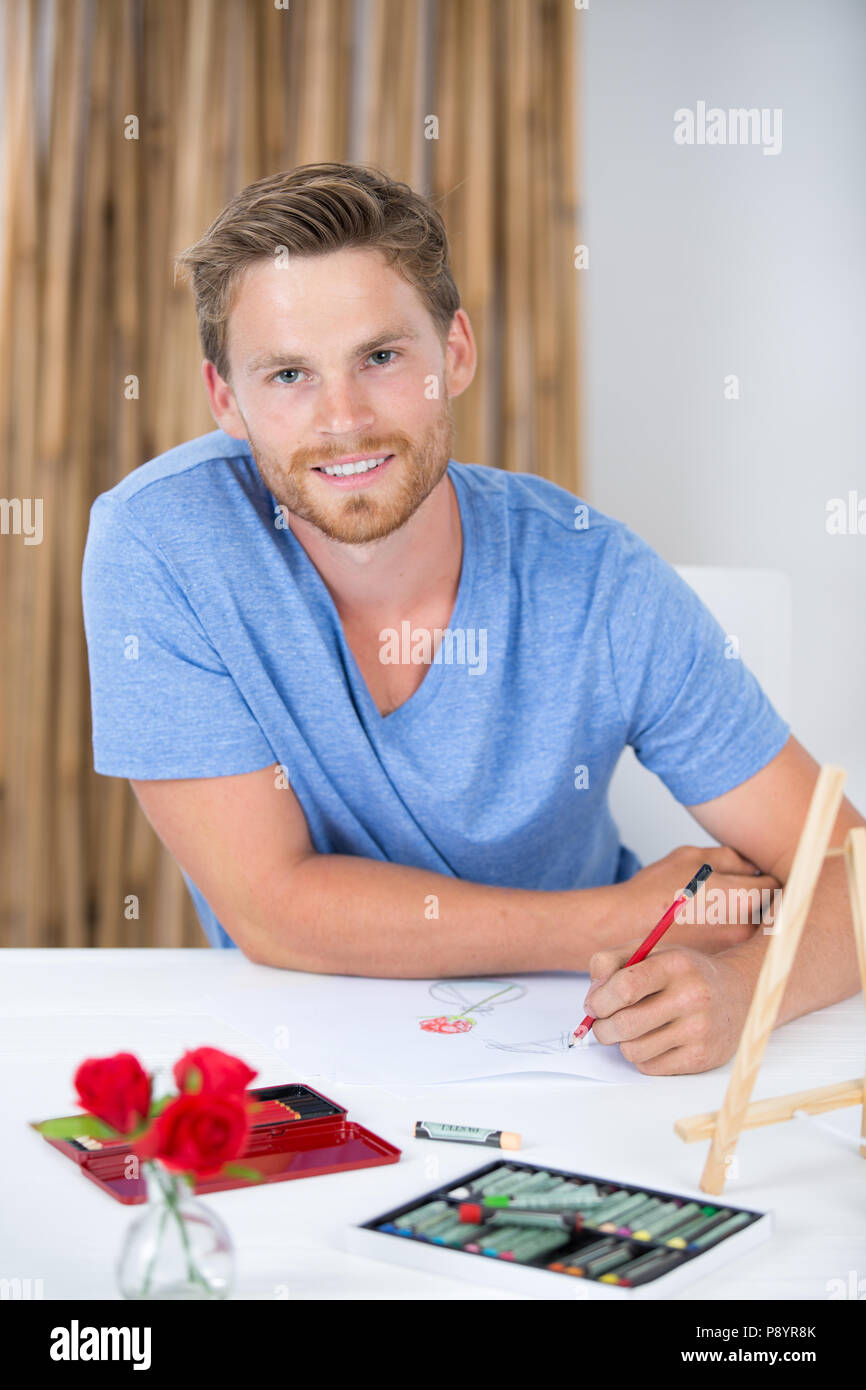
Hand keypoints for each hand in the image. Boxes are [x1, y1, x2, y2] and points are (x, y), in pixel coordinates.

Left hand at [582, 939, 752, 1074]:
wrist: (738, 994)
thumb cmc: (683, 973)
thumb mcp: (649, 952)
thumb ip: (611, 962)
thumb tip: (591, 998)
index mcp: (675, 965)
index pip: (624, 987)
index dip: (599, 1000)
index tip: (593, 1005)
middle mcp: (691, 997)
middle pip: (624, 1024)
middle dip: (602, 1028)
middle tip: (603, 1024)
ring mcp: (699, 1030)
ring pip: (633, 1051)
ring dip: (623, 1043)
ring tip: (633, 1030)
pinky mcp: (701, 1058)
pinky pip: (650, 1067)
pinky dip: (642, 1057)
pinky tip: (654, 1041)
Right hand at [620, 844, 780, 953]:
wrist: (625, 926)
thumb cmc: (656, 889)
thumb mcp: (694, 857)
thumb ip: (732, 858)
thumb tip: (753, 867)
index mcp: (742, 899)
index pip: (775, 885)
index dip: (763, 877)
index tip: (752, 877)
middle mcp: (744, 930)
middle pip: (772, 911)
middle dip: (760, 900)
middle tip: (740, 893)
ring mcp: (732, 951)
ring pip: (756, 932)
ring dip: (747, 920)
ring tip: (722, 911)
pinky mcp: (719, 964)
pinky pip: (737, 947)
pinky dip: (730, 936)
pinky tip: (709, 927)